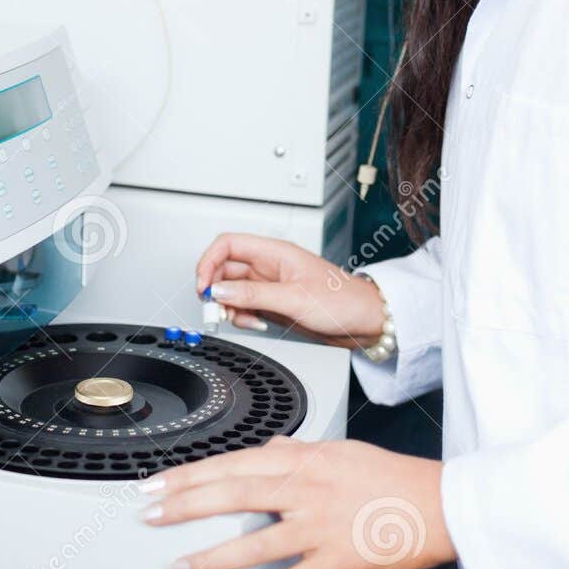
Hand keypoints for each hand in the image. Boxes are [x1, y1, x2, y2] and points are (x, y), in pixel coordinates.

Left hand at [141, 436, 454, 568]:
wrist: (442, 506)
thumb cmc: (394, 478)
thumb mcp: (341, 450)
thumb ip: (299, 451)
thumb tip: (270, 445)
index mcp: (304, 459)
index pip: (233, 461)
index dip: (189, 473)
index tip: (156, 481)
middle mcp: (305, 490)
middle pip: (232, 494)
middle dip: (183, 505)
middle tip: (148, 514)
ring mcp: (319, 527)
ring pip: (252, 541)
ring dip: (209, 555)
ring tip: (176, 564)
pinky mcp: (334, 563)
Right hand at [195, 233, 385, 347]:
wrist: (365, 321)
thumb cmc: (343, 301)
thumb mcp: (294, 298)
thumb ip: (254, 295)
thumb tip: (219, 290)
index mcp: (274, 252)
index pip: (228, 244)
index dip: (209, 262)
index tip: (203, 286)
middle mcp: (269, 266)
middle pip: (225, 269)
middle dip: (216, 289)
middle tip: (215, 309)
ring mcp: (270, 285)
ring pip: (233, 290)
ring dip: (229, 306)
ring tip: (240, 319)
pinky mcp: (274, 303)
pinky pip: (246, 306)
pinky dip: (243, 316)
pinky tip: (254, 323)